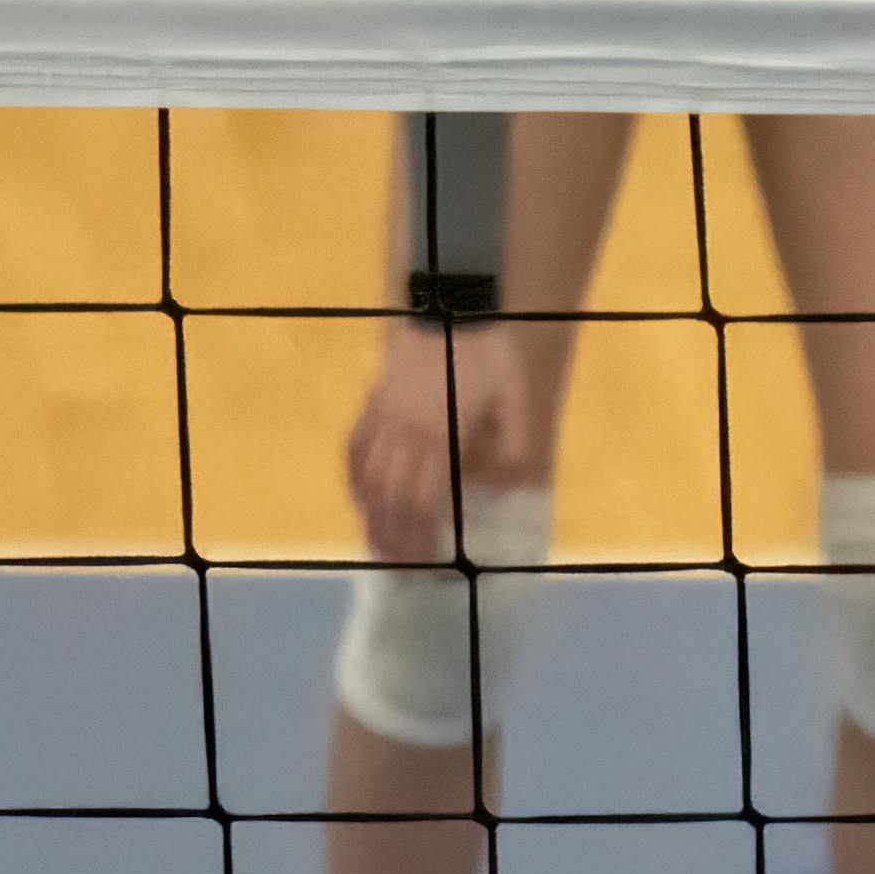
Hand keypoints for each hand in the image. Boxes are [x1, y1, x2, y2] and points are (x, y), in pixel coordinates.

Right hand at [346, 317, 563, 565]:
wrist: (453, 301)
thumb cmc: (492, 352)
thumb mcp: (519, 398)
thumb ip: (517, 444)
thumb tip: (510, 487)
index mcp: (443, 433)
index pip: (425, 498)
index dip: (422, 535)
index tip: (425, 565)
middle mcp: (406, 429)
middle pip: (392, 495)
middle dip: (394, 537)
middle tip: (399, 571)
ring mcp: (384, 413)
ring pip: (368, 475)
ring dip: (371, 515)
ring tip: (377, 547)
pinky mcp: (373, 399)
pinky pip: (356, 444)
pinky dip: (355, 476)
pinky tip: (360, 498)